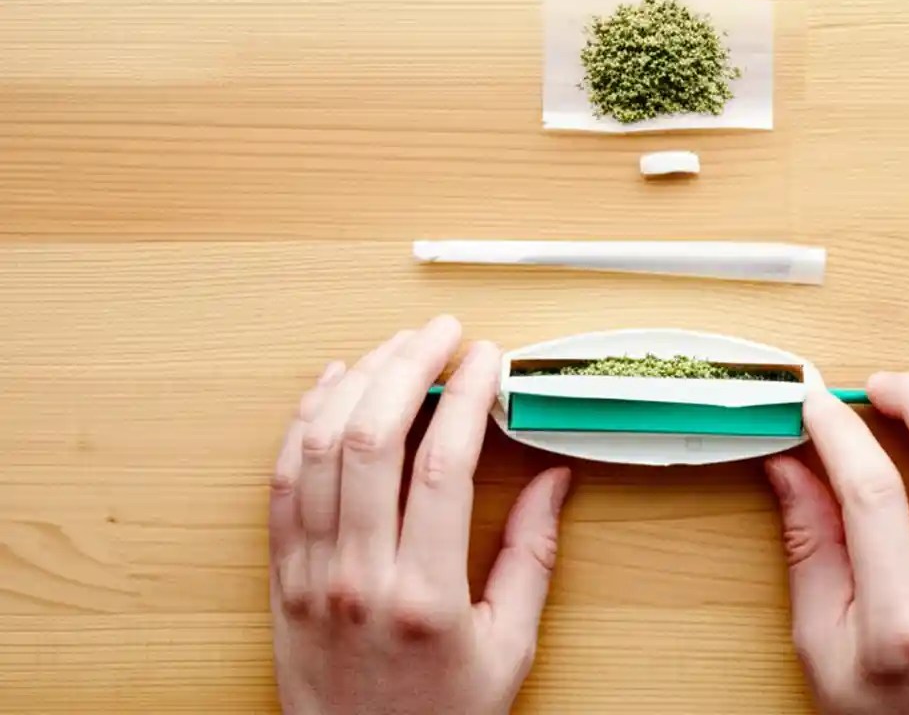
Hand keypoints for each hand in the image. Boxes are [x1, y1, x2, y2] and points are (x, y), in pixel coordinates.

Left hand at [268, 316, 571, 714]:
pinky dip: (302, 422)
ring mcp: (311, 573)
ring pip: (319, 448)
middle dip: (408, 366)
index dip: (466, 394)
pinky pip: (280, 481)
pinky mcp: (282, 576)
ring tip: (393, 349)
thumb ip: (533, 558)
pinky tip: (331, 387)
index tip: (486, 358)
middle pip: (373, 437)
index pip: (444, 462)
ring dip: (356, 384)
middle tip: (441, 334)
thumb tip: (554, 481)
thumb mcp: (509, 648)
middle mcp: (358, 574)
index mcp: (425, 594)